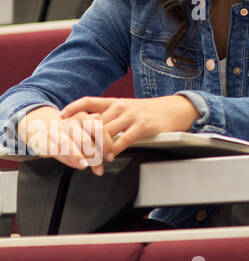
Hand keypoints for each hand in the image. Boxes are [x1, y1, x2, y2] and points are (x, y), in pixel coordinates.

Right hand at [17, 106, 107, 173]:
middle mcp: (67, 122)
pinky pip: (53, 150)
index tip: (110, 156)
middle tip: (99, 164)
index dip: (105, 143)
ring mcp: (53, 131)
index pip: (97, 128)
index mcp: (81, 116)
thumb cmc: (70, 130)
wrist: (41, 124)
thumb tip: (110, 155)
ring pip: (65, 144)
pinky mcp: (41, 141)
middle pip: (82, 138)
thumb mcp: (85, 130)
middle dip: (92, 153)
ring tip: (85, 165)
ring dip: (76, 156)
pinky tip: (75, 164)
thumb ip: (98, 142)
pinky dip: (65, 158)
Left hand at [60, 95, 199, 162]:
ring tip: (93, 158)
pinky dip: (115, 150)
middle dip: (83, 139)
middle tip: (76, 151)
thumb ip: (110, 116)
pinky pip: (124, 139)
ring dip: (97, 148)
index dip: (73, 108)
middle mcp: (121, 107)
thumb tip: (89, 125)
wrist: (175, 109)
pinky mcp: (143, 126)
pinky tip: (112, 157)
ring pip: (106, 133)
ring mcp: (131, 116)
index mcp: (115, 102)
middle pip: (94, 123)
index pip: (89, 102)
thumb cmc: (150, 111)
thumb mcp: (127, 109)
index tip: (61, 117)